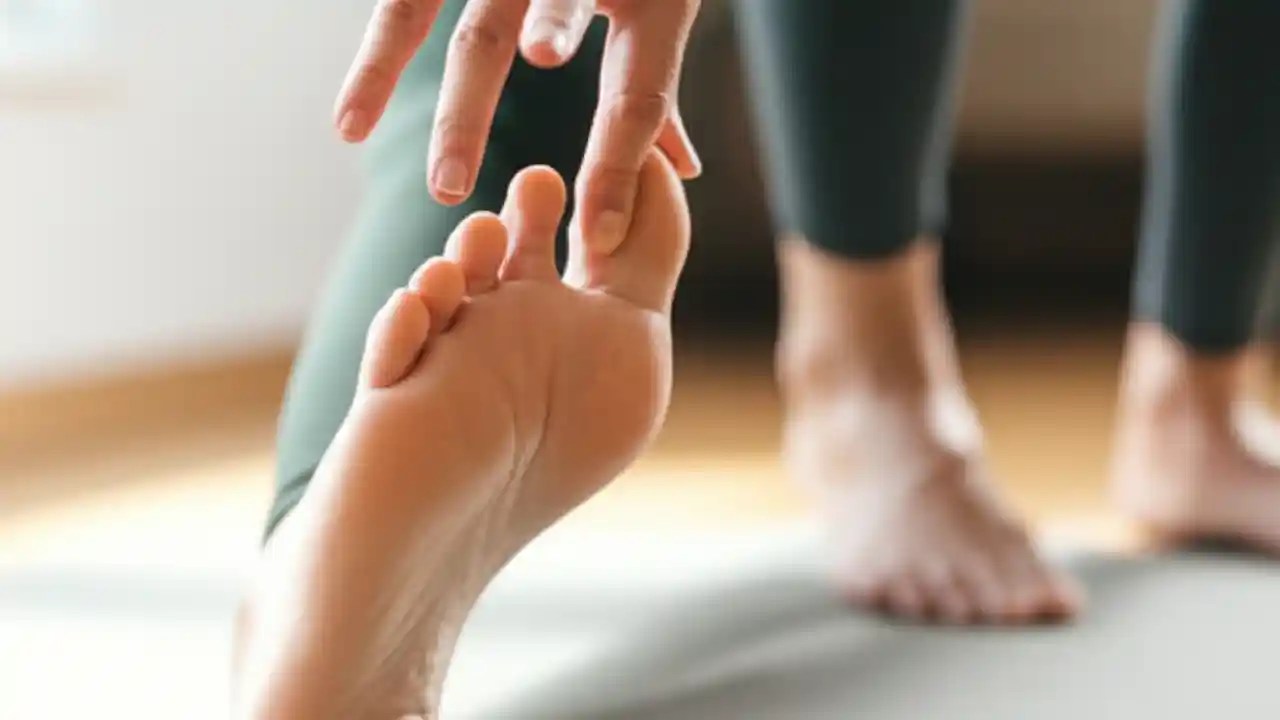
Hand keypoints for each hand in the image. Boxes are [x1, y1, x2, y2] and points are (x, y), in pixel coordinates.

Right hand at [334, 0, 701, 253]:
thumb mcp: (661, 8)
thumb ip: (657, 88)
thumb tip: (682, 170)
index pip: (638, 95)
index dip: (620, 167)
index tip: (599, 237)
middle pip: (538, 42)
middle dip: (502, 117)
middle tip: (463, 190)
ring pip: (475, 28)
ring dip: (454, 106)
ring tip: (446, 180)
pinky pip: (405, 3)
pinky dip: (377, 62)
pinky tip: (350, 128)